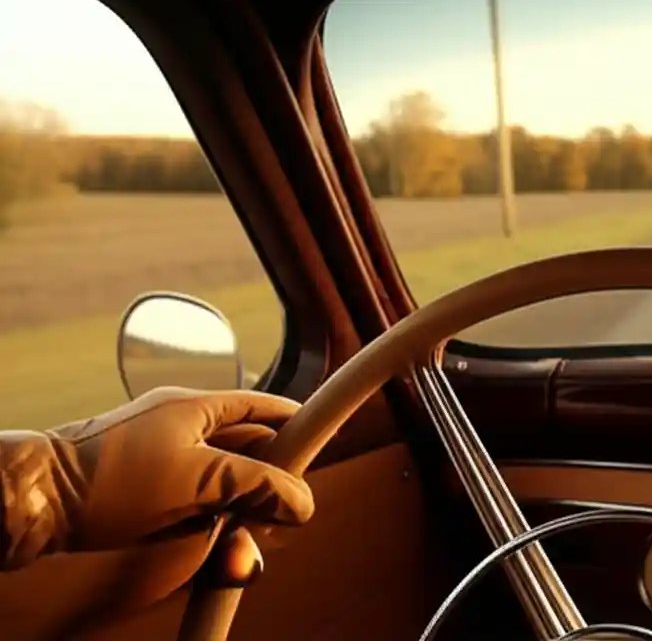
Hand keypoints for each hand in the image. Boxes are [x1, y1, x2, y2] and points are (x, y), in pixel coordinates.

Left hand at [0, 387, 314, 568]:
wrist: (37, 501)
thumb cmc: (109, 479)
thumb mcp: (200, 479)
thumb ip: (259, 486)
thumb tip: (304, 502)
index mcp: (197, 406)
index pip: (263, 405)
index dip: (296, 421)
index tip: (322, 436)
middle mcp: (181, 425)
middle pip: (246, 450)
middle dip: (267, 483)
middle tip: (279, 511)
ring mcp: (160, 456)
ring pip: (219, 482)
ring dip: (235, 509)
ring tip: (241, 534)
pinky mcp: (141, 488)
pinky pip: (190, 502)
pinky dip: (204, 521)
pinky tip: (204, 538)